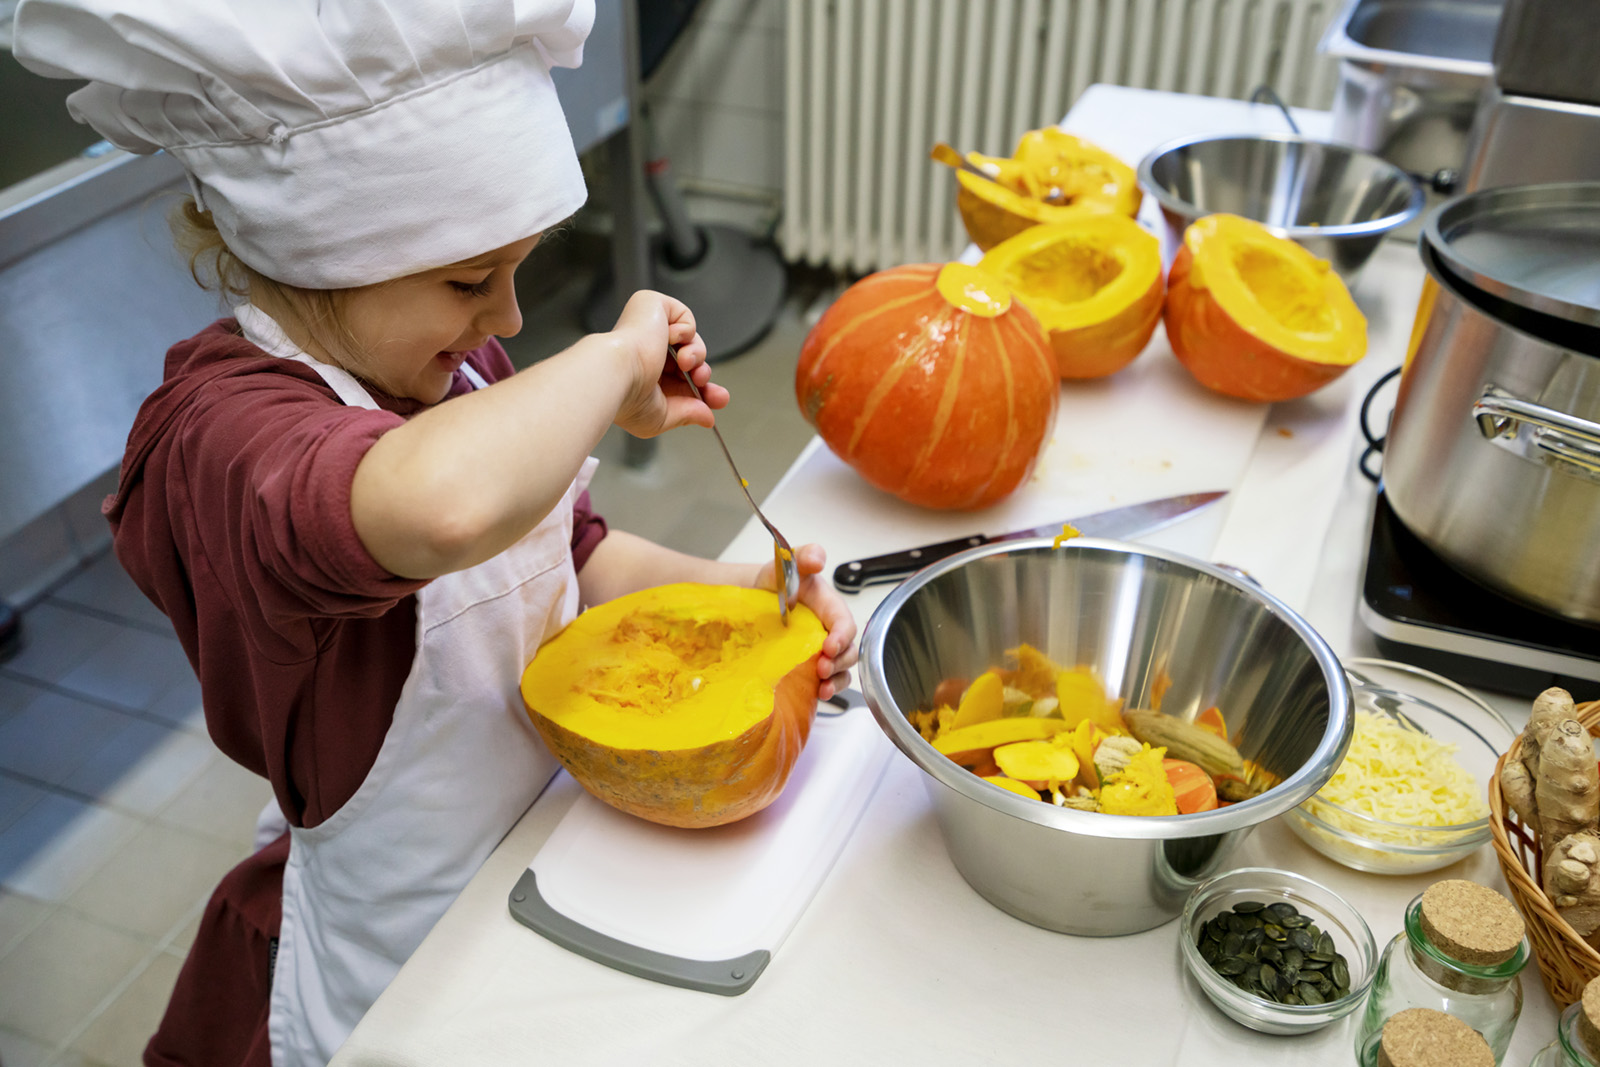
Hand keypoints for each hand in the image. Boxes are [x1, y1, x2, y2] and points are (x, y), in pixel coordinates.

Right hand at [608, 290, 727, 437]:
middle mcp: (644, 350)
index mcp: (642, 375)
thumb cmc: (627, 397)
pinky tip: (668, 339)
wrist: (617, 373)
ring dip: (697, 355)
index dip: (702, 389)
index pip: (680, 380)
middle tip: (702, 381)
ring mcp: (648, 327)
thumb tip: (708, 418)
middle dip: (703, 373)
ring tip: (686, 363)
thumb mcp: (662, 417)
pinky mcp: (652, 305)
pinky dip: (686, 330)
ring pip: (690, 341)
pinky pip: (685, 316)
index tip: (717, 399)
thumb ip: (687, 414)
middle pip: (689, 360)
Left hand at [756, 543, 857, 700]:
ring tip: (823, 689)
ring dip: (838, 680)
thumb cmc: (773, 581)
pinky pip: (829, 679)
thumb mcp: (784, 564)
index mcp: (828, 604)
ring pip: (843, 667)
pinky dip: (828, 689)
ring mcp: (823, 648)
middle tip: (822, 669)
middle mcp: (830, 628)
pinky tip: (819, 694)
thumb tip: (817, 558)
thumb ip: (802, 556)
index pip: (844, 621)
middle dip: (840, 662)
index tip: (828, 646)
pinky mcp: (813, 663)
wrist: (752, 598)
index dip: (842, 635)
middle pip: (849, 648)